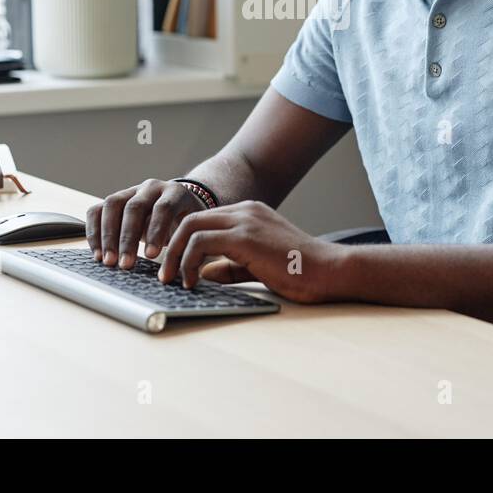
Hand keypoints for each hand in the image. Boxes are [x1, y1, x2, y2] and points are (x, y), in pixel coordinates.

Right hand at [86, 179, 209, 268]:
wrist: (179, 205)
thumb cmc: (186, 223)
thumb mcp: (192, 230)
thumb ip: (186, 245)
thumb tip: (175, 273)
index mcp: (175, 193)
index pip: (163, 208)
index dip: (156, 231)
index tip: (150, 257)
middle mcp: (151, 188)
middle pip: (134, 207)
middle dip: (127, 238)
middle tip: (125, 265)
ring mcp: (130, 191)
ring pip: (111, 205)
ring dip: (107, 236)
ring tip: (108, 262)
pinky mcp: (114, 201)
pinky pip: (96, 211)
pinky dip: (94, 232)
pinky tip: (98, 253)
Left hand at [155, 200, 347, 303]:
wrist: (329, 271)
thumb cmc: (300, 272)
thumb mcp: (257, 266)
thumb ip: (229, 267)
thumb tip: (201, 275)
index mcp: (249, 214)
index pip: (203, 220)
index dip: (181, 241)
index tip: (172, 264)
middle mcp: (245, 211)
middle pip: (190, 219)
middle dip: (170, 246)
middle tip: (163, 272)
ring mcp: (245, 221)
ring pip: (190, 227)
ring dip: (174, 255)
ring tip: (172, 280)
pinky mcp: (246, 237)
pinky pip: (201, 242)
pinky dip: (188, 261)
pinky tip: (191, 281)